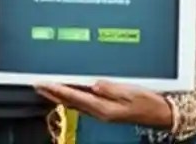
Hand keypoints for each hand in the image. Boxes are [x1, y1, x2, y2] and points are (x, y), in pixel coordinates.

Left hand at [34, 80, 172, 127]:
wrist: (158, 113)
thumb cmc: (147, 102)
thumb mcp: (130, 92)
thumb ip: (110, 88)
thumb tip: (93, 84)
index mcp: (104, 107)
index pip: (74, 96)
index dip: (57, 89)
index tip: (43, 83)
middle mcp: (99, 111)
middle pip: (70, 100)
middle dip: (52, 93)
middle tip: (37, 84)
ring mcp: (101, 112)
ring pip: (74, 102)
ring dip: (59, 95)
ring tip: (46, 87)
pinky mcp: (105, 110)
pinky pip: (82, 102)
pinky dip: (71, 96)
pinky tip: (67, 93)